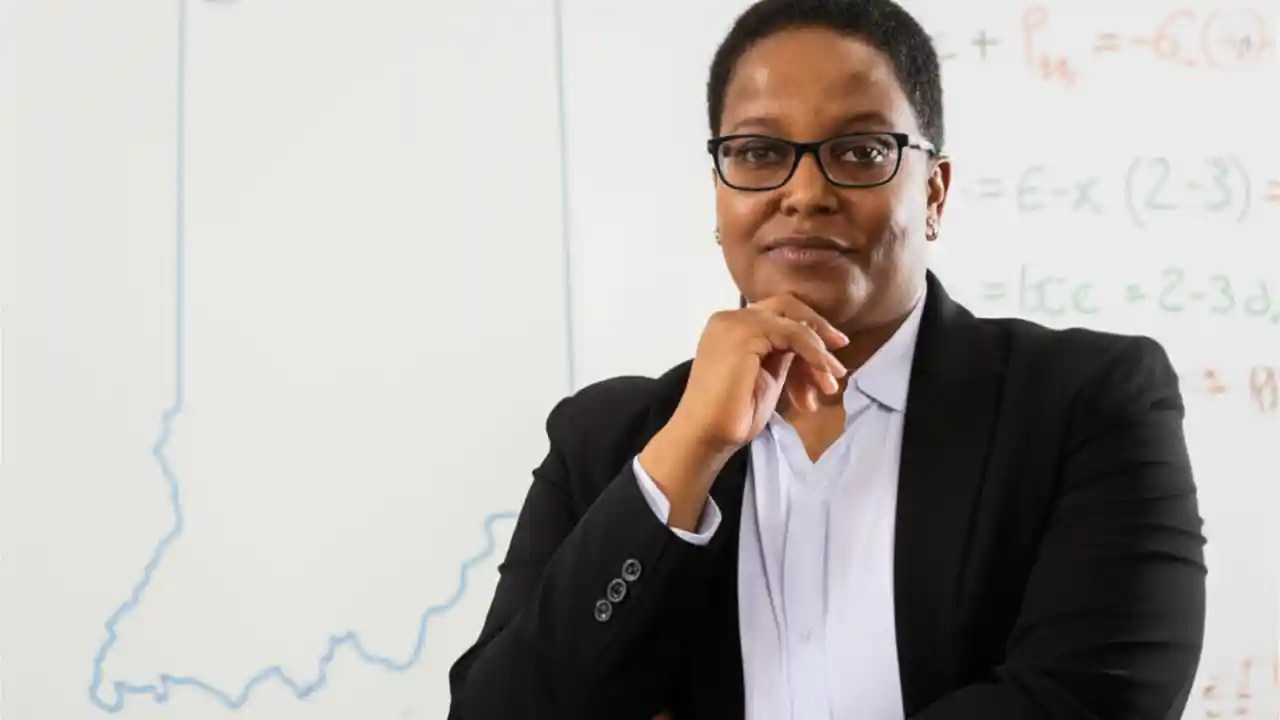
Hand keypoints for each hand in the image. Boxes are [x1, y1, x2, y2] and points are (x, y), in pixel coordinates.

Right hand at [638, 294, 847, 528]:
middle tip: (837, 365)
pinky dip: (814, 354)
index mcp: (731, 327)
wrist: (706, 436)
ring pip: (794, 323)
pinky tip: (823, 378)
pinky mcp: (744, 334)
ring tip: (830, 386)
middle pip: (788, 308)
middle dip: (819, 331)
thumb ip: (782, 354)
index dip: (808, 332)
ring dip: (819, 354)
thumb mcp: (767, 377)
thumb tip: (811, 347)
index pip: (778, 316)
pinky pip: (794, 335)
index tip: (830, 359)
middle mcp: (730, 318)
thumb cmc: (732, 416)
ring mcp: (735, 323)